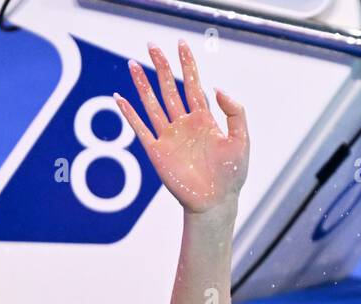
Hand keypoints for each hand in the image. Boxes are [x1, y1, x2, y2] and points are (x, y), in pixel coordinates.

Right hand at [114, 40, 249, 214]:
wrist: (216, 202)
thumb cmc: (231, 174)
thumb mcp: (241, 140)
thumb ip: (234, 112)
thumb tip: (216, 88)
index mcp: (204, 119)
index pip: (193, 85)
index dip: (187, 64)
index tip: (181, 45)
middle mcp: (184, 124)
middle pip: (170, 88)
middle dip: (161, 67)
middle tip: (152, 46)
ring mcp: (169, 137)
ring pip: (152, 104)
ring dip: (142, 85)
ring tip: (132, 64)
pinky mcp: (157, 152)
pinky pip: (140, 128)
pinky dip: (129, 114)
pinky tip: (119, 98)